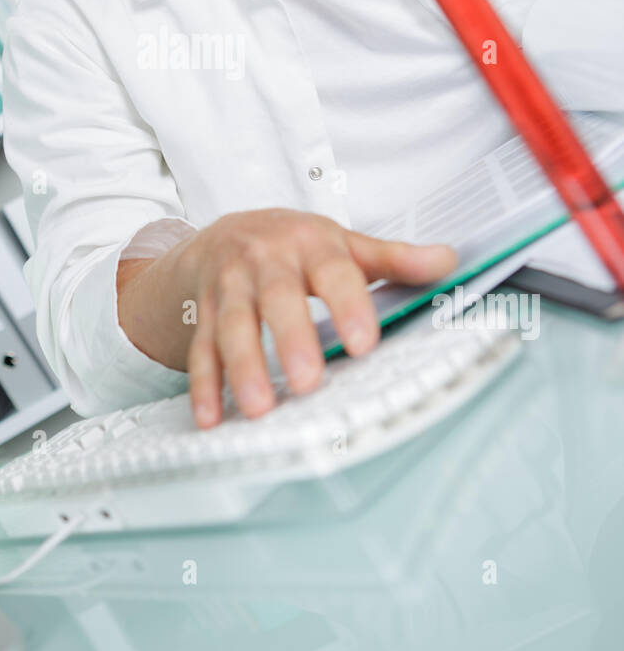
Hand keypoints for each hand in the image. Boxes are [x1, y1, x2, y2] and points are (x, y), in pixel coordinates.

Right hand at [183, 207, 456, 427]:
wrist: (225, 232)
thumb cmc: (294, 245)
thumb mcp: (343, 243)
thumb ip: (393, 257)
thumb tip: (448, 261)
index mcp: (310, 243)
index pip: (334, 273)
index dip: (348, 305)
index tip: (364, 343)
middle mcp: (265, 262)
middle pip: (276, 299)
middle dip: (290, 340)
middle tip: (307, 382)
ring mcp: (230, 287)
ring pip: (232, 326)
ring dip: (243, 367)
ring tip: (259, 408)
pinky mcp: (203, 313)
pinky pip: (201, 349)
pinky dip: (203, 386)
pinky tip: (210, 418)